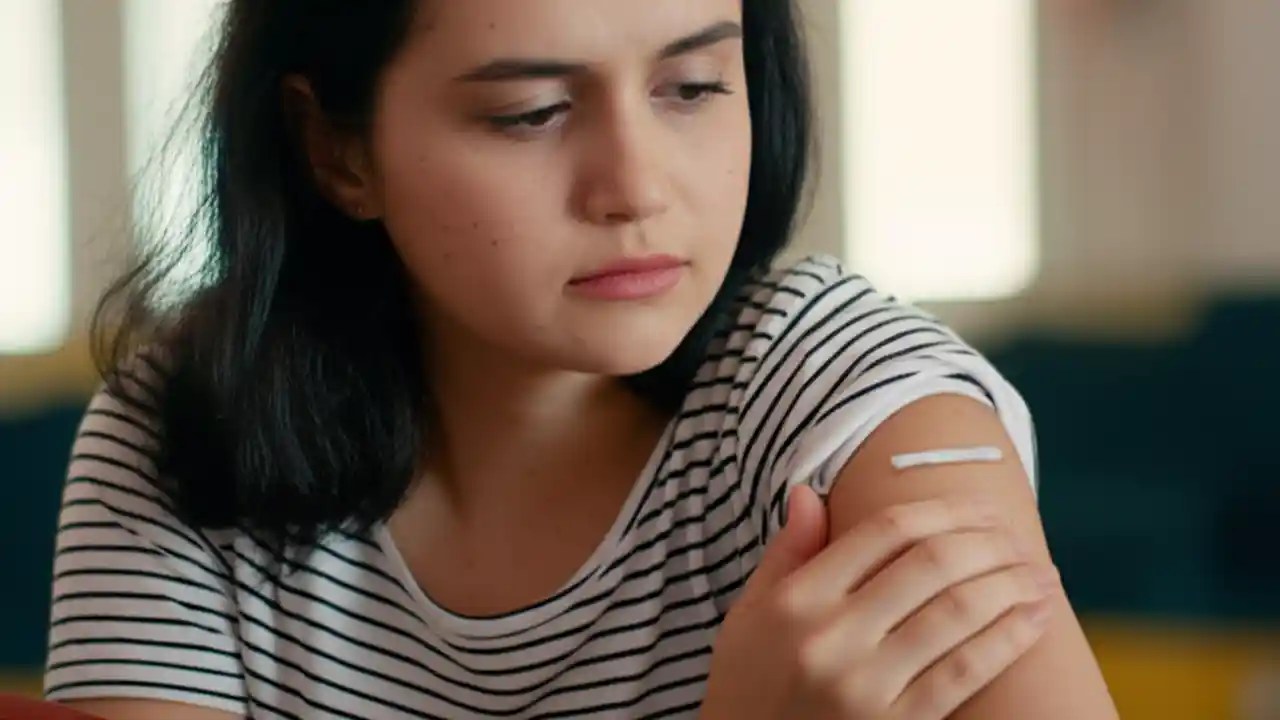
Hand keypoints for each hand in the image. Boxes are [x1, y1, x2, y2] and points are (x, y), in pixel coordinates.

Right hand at [700, 487, 1058, 719]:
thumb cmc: (751, 684)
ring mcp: (865, 686)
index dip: (944, 510)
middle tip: (1020, 537)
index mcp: (797, 599)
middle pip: (931, 563)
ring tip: (1040, 574)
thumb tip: (809, 492)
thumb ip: (786, 552)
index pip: (885, 531)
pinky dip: (1010, 637)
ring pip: (959, 612)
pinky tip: (1034, 618)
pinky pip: (966, 672)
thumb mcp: (750, 614)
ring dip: (1012, 584)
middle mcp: (831, 637)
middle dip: (990, 543)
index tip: (982, 507)